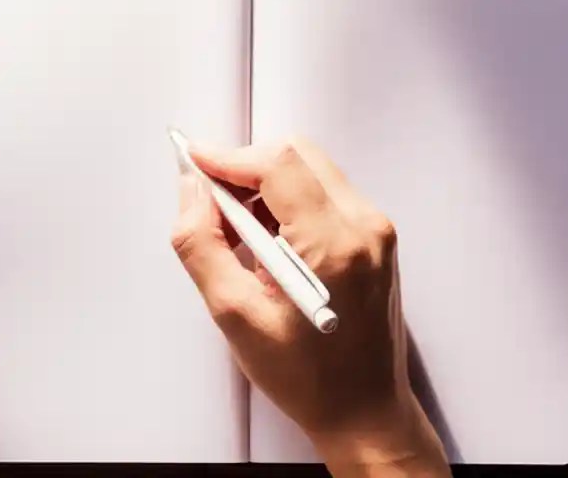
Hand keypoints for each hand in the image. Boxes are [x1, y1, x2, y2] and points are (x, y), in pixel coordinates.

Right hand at [172, 138, 448, 476]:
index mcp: (334, 246)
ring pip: (310, 170)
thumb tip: (191, 192)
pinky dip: (287, 202)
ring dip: (265, 186)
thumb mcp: (234, 315)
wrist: (363, 410)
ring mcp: (376, 230)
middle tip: (210, 201)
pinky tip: (265, 243)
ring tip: (237, 234)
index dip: (228, 157)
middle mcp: (365, 228)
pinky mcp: (375, 237)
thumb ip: (202, 245)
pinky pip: (324, 193)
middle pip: (296, 156)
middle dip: (245, 168)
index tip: (194, 162)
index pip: (278, 165)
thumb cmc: (307, 377)